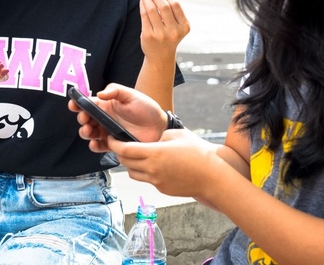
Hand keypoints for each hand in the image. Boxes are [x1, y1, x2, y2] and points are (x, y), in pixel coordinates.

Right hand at [70, 83, 165, 150]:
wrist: (159, 126)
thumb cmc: (146, 108)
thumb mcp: (131, 95)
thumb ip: (116, 90)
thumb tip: (99, 94)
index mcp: (105, 105)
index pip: (86, 104)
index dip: (77, 104)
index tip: (74, 105)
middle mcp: (103, 119)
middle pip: (85, 120)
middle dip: (81, 120)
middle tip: (85, 119)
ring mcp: (107, 132)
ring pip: (89, 134)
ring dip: (85, 133)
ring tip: (90, 131)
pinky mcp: (113, 144)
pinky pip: (99, 147)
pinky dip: (94, 146)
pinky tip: (95, 143)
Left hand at [107, 127, 224, 199]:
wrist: (212, 177)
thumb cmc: (198, 153)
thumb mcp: (178, 135)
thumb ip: (160, 135)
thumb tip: (152, 140)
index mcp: (154, 153)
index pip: (125, 150)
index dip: (114, 144)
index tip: (111, 138)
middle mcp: (152, 168)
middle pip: (125, 162)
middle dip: (120, 154)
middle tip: (122, 146)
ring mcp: (156, 181)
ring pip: (132, 173)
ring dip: (131, 165)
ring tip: (138, 156)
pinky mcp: (161, 189)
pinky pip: (146, 180)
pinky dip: (144, 172)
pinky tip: (155, 166)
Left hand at [139, 0, 188, 60]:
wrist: (160, 57)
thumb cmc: (168, 36)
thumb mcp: (174, 24)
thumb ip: (169, 7)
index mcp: (184, 26)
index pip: (175, 5)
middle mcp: (174, 31)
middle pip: (164, 6)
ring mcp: (161, 35)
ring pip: (152, 10)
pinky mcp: (148, 36)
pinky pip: (144, 16)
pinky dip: (142, 5)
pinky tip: (141, 0)